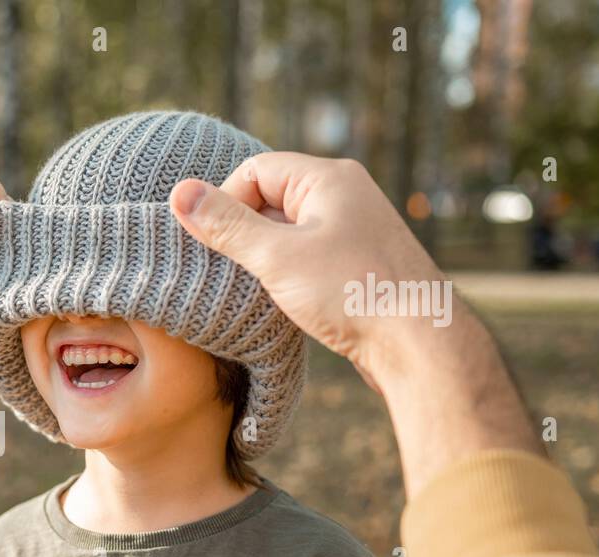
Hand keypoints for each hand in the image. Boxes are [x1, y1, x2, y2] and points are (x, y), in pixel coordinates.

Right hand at [168, 152, 541, 495]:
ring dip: (263, 255)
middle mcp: (345, 194)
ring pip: (287, 230)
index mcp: (328, 178)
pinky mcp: (357, 262)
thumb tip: (179, 192)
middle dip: (243, 231)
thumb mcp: (277, 257)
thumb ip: (226, 225)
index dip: (224, 203)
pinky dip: (286, 272)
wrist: (419, 343)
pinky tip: (283, 300)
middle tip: (230, 269)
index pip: (254, 170)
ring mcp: (354, 229)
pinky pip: (307, 254)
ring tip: (256, 288)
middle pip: (270, 198)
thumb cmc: (352, 293)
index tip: (212, 243)